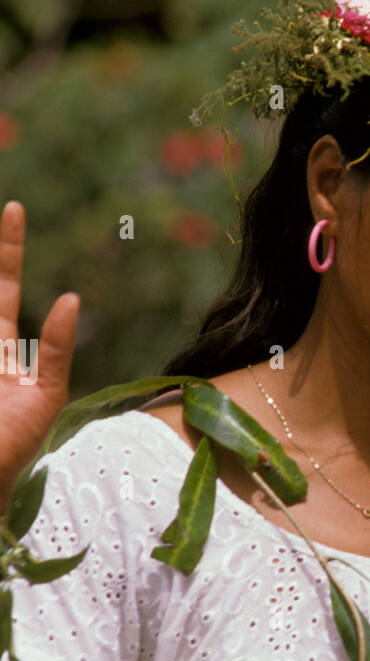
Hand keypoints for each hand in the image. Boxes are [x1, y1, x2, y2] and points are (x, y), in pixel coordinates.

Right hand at [0, 201, 78, 516]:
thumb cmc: (16, 451)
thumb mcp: (47, 397)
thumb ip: (57, 350)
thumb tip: (71, 298)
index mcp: (0, 354)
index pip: (1, 291)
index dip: (7, 252)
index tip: (15, 209)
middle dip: (0, 254)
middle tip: (14, 208)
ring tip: (12, 299)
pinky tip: (5, 363)